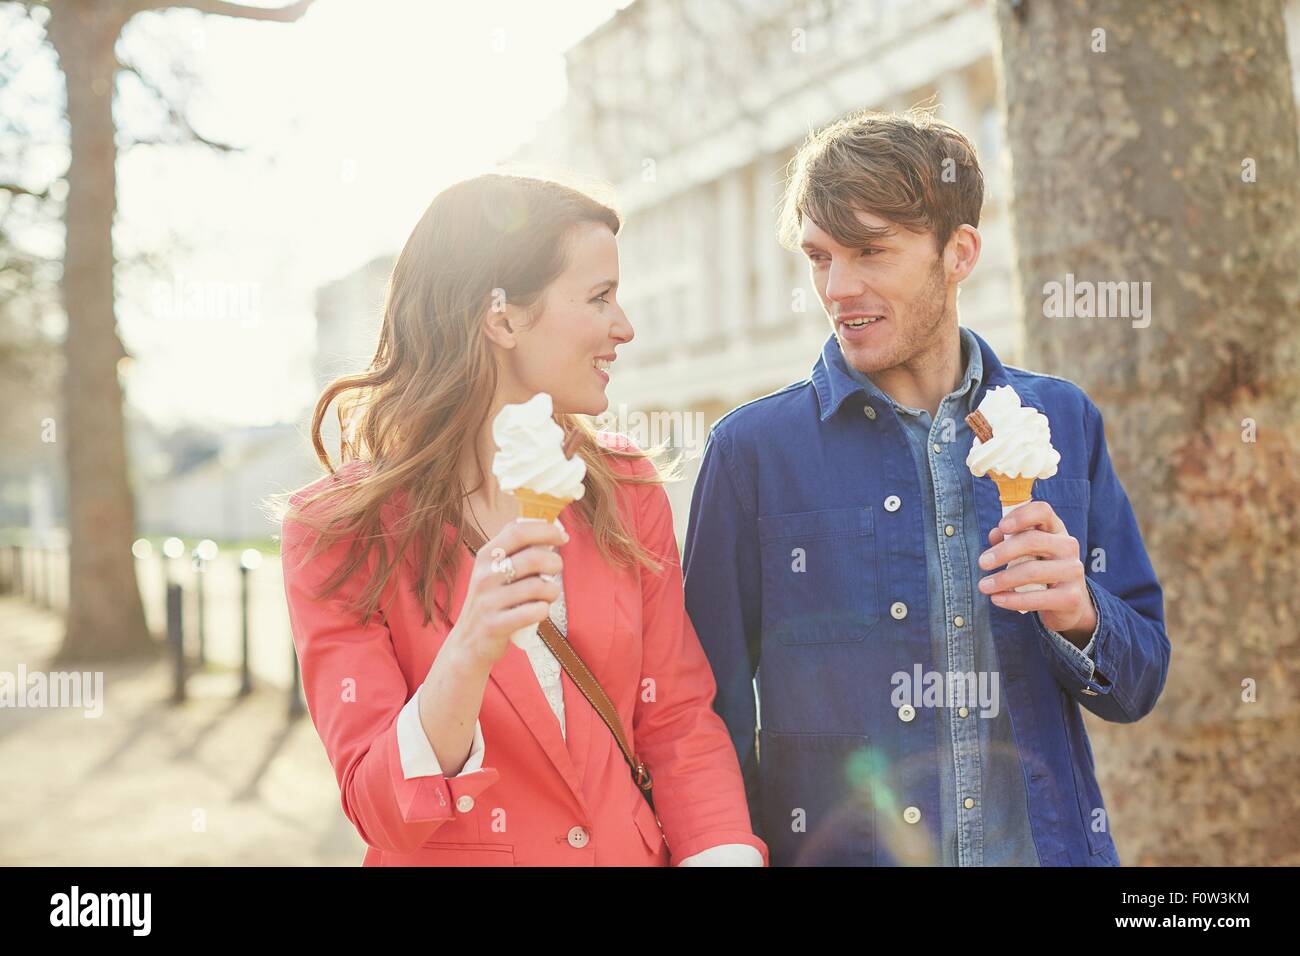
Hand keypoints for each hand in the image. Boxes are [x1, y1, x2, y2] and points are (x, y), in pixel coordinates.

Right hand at [447, 519, 566, 668]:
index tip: (563, 537)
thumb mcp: (494, 570)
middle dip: (555, 563)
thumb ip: (516, 549)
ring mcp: (488, 600)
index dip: (546, 530)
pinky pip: (533, 612)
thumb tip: (550, 527)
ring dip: (552, 591)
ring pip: (537, 586)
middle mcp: (484, 575)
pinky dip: (544, 610)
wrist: (468, 642)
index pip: (518, 531)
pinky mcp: (495, 625)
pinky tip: (540, 610)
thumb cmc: (492, 601)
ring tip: (549, 595)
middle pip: (533, 558)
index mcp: (486, 555)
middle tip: (557, 570)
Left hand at [977, 500, 1095, 640]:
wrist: (1068, 602)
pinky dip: (1013, 600)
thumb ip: (1009, 540)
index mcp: (1056, 530)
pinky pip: (1038, 598)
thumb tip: (995, 534)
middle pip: (1033, 540)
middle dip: (1003, 551)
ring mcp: (1073, 571)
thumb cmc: (1040, 569)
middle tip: (982, 563)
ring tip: (984, 586)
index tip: (1001, 527)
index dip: (1021, 516)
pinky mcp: (1071, 597)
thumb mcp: (1026, 552)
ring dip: (1003, 579)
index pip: (1043, 511)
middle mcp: (1068, 546)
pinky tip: (997, 599)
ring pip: (1033, 571)